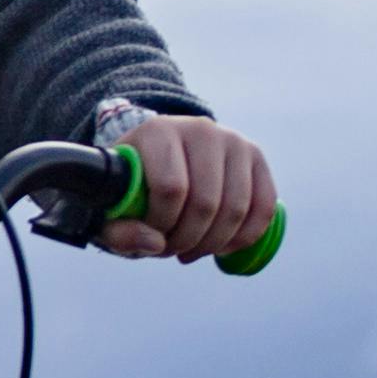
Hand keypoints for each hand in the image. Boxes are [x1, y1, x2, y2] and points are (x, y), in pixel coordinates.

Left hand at [102, 111, 275, 265]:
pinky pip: (264, 207)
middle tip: (171, 249)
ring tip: (192, 248)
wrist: (160, 158)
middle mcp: (199, 128)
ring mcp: (233, 140)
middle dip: (187, 239)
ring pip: (236, 209)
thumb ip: (120, 232)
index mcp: (158, 131)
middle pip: (205, 202)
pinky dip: (245, 237)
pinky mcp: (255, 157)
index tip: (151, 233)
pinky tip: (222, 246)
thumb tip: (156, 245)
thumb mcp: (113, 209)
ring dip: (213, 243)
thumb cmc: (133, 188)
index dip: (163, 224)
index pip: (171, 188)